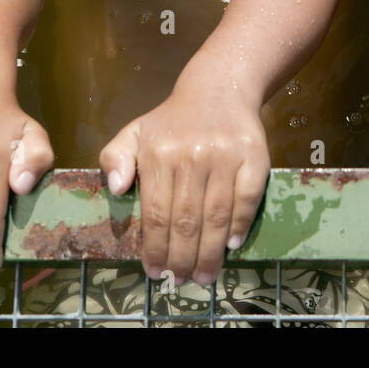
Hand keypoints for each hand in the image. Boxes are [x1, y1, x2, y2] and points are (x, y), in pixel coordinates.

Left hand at [100, 85, 269, 286]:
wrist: (218, 87)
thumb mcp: (135, 131)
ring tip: (206, 276)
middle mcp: (191, 156)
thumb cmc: (172, 119)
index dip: (155, 247)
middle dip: (183, 258)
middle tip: (182, 280)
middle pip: (186, 220)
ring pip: (216, 215)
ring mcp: (224, 156)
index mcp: (159, 153)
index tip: (155, 272)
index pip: (156, 213)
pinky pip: (247, 198)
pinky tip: (232, 245)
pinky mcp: (253, 156)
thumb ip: (115, 158)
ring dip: (211, 252)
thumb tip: (117, 189)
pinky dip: (240, 224)